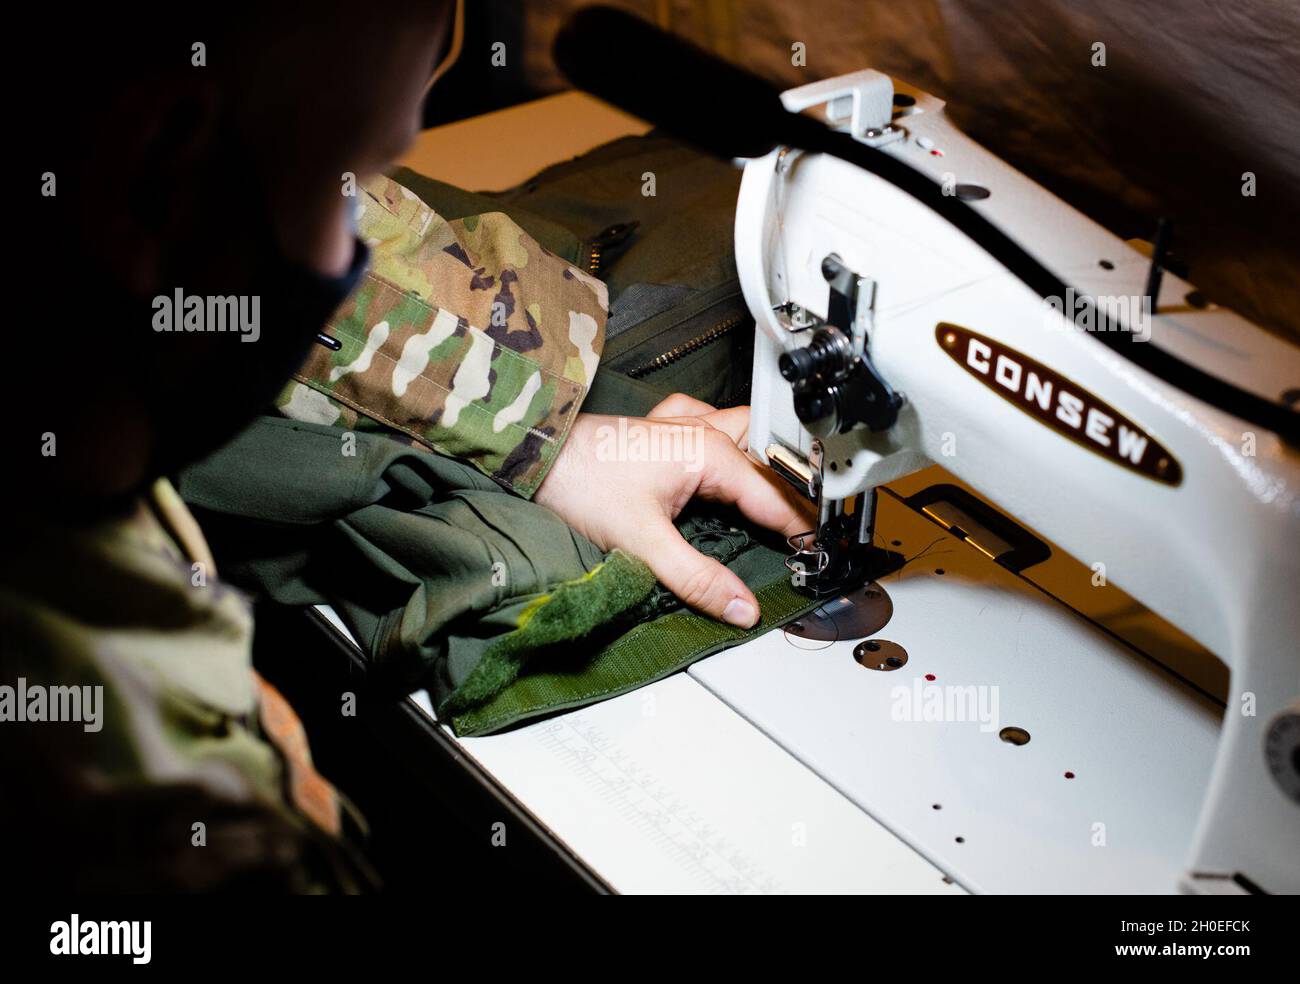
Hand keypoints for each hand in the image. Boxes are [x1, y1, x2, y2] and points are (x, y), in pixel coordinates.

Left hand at [535, 393, 814, 626]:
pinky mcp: (662, 427)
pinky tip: (725, 458)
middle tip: (805, 528)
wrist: (533, 455)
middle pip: (769, 458)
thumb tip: (742, 607)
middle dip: (792, 489)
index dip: (800, 528)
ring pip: (746, 433)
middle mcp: (702, 431)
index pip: (774, 497)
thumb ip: (697, 579)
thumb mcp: (643, 543)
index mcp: (709, 454)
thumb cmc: (578, 483)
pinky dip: (727, 440)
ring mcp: (682, 423)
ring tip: (779, 496)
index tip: (818, 553)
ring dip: (764, 459)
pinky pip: (711, 423)